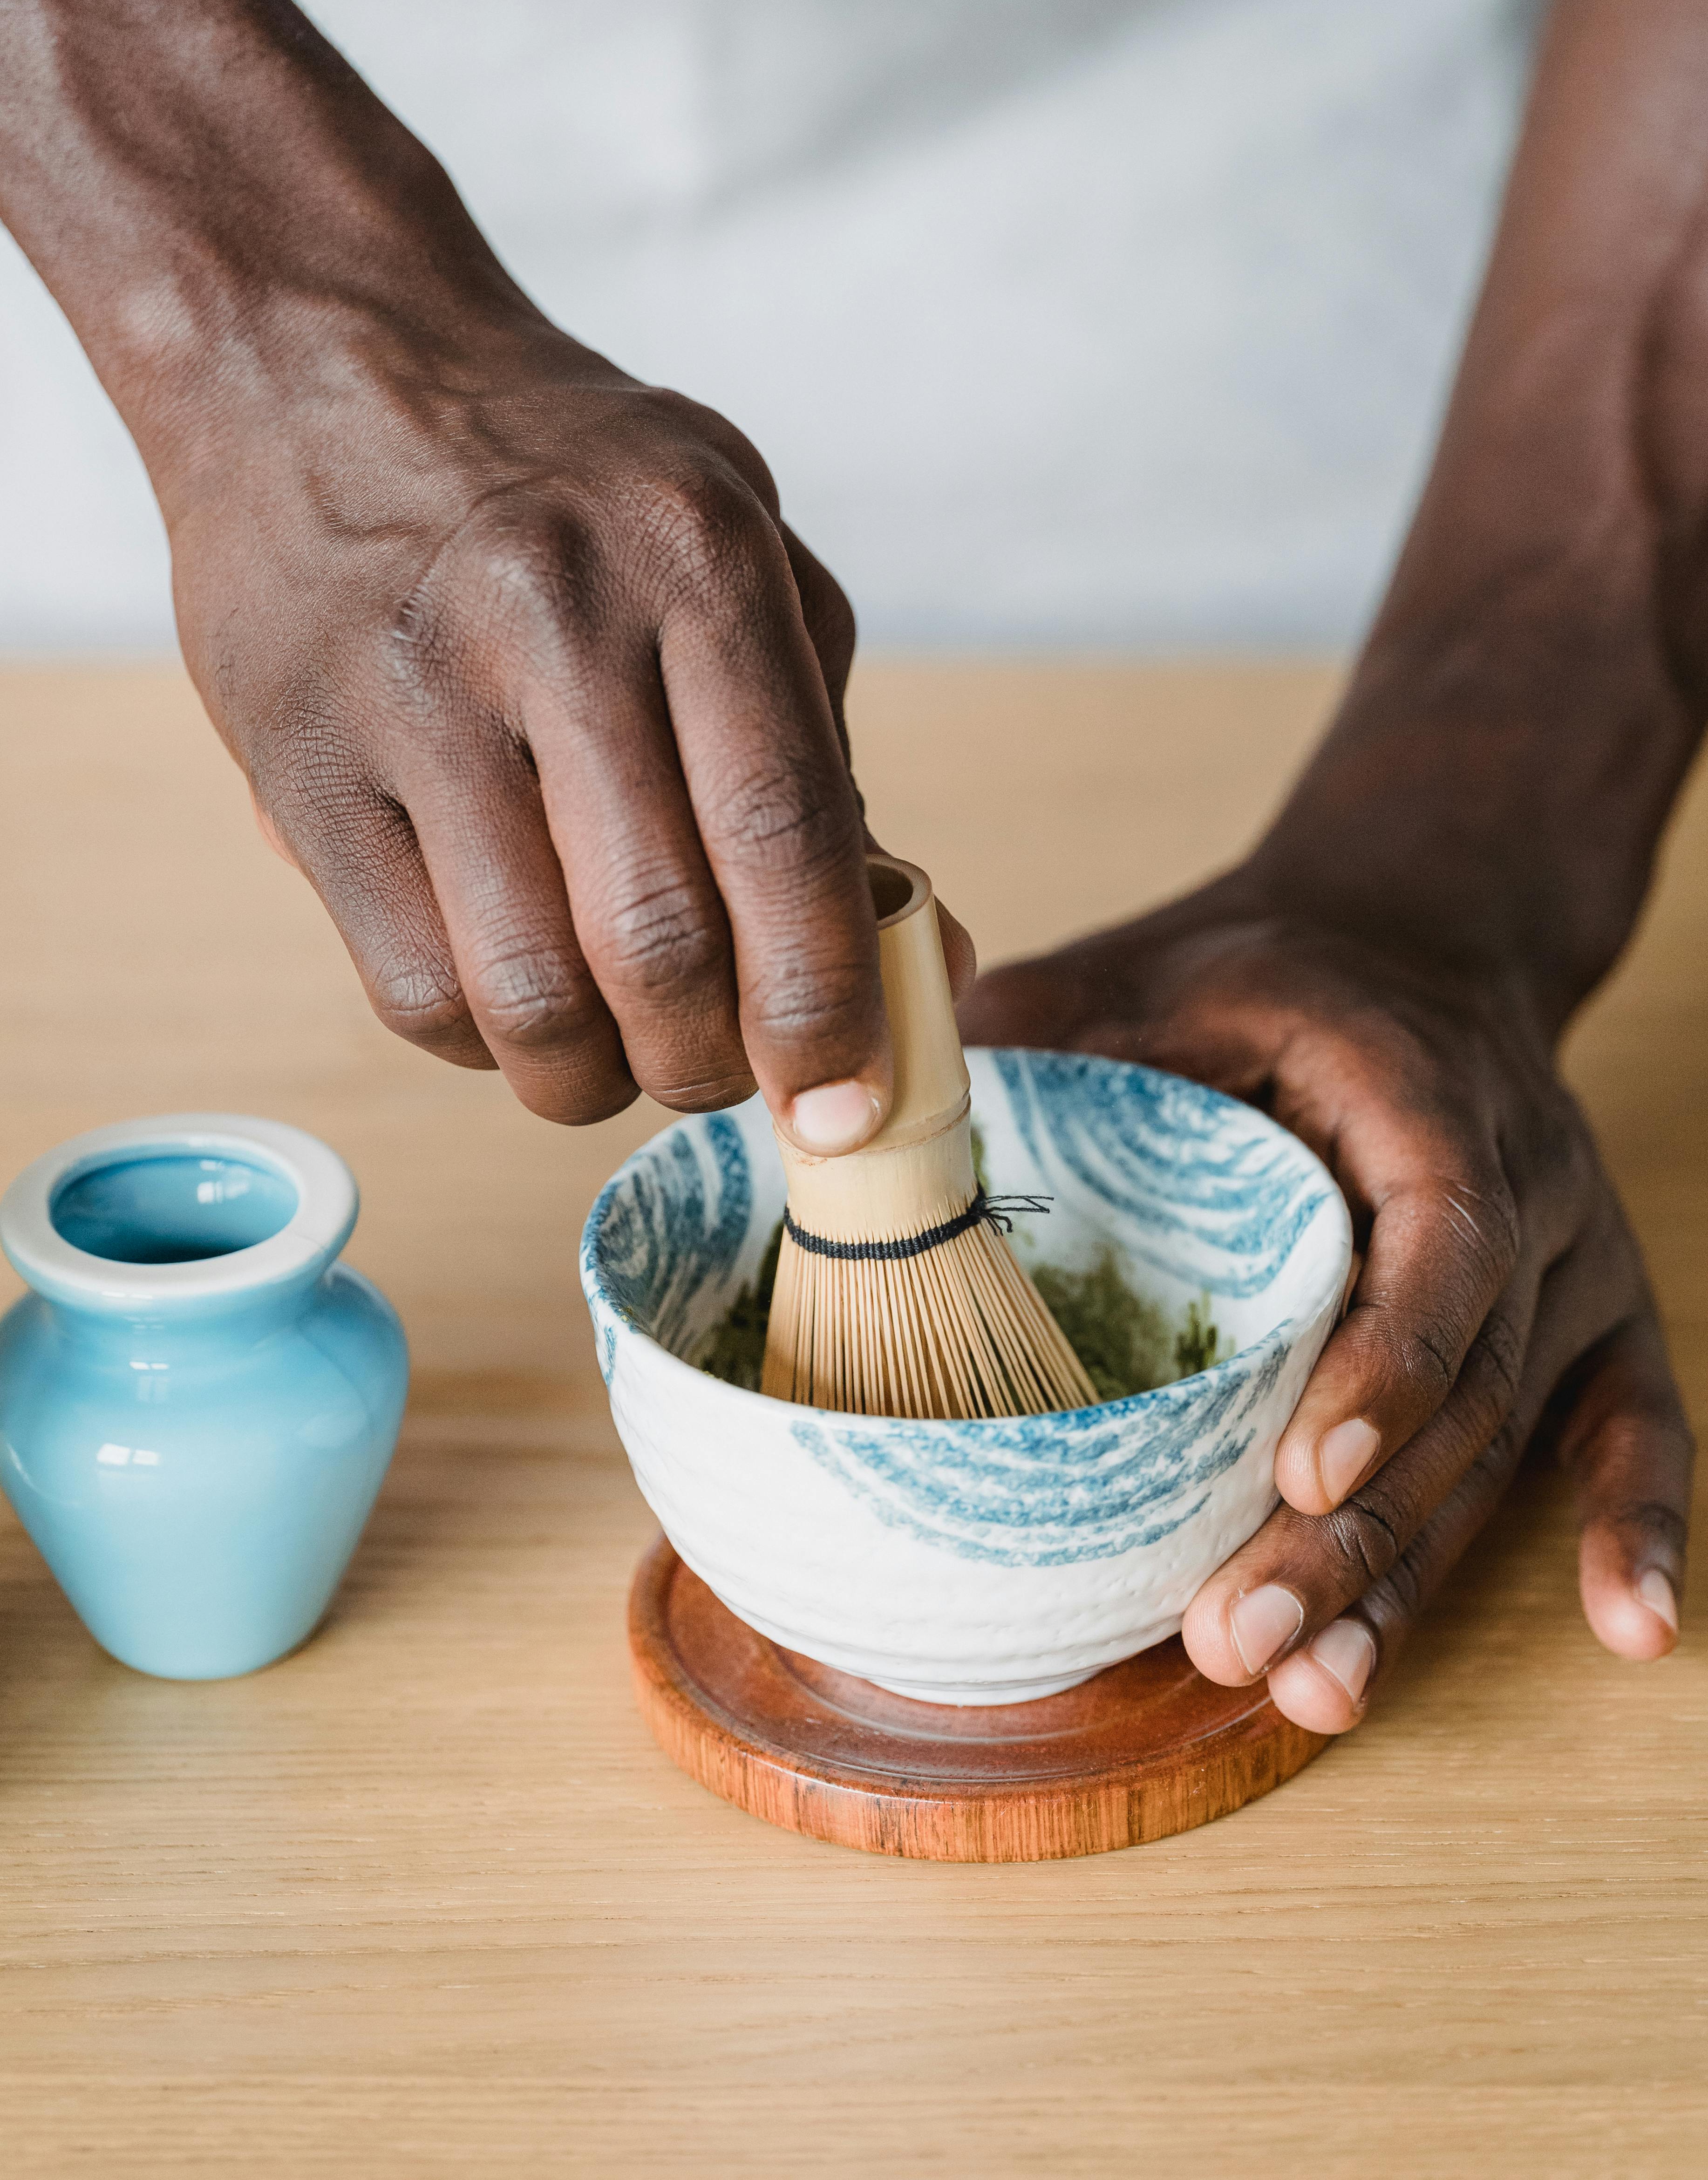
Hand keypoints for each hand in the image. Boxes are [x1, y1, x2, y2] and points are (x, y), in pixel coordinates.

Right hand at [163, 286, 899, 1146]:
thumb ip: (824, 748)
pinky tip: (514, 999)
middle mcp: (552, 617)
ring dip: (595, 1079)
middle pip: (657, 936)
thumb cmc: (568, 485)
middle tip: (726, 1072)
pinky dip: (485, 1043)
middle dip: (713, 1063)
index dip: (826, 998)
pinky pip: (411, 985)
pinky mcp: (301, 766)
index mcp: (692, 556)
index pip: (783, 826)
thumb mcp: (734, 552)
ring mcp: (411, 695)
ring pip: (525, 992)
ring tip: (621, 1053)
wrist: (319, 367)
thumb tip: (926, 955)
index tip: (849, 1106)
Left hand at [961, 874, 1693, 1730]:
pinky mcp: (1583, 1317)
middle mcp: (1525, 1187)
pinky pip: (1634, 1426)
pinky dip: (1638, 1524)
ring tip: (1318, 1690)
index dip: (1382, 1361)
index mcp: (1422, 1093)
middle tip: (1238, 1640)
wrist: (1419, 936)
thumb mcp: (1156, 965)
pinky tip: (1627, 1631)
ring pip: (1510, 1441)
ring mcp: (1569, 1262)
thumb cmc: (1268, 966)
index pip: (1435, 1238)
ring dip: (1419, 1575)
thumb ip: (1044, 1031)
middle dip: (1353, 1532)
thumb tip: (877, 1110)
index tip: (1302, 1466)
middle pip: (1463, 1384)